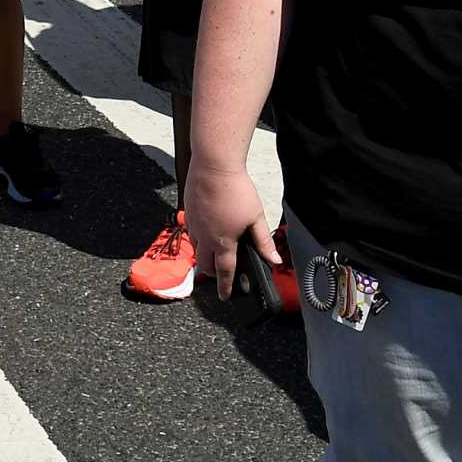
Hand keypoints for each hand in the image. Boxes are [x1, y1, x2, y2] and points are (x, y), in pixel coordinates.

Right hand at [183, 156, 279, 302]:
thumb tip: (274, 259)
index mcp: (224, 241)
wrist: (213, 165)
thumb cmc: (236, 189)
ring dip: (205, 255)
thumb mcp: (256, 217)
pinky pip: (191, 232)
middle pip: (205, 265)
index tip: (225, 296)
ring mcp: (194, 224)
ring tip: (215, 252)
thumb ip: (263, 241)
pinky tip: (207, 230)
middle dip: (213, 274)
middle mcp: (205, 236)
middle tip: (222, 274)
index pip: (224, 271)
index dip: (225, 287)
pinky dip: (198, 238)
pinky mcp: (188, 211)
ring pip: (196, 249)